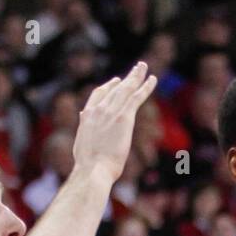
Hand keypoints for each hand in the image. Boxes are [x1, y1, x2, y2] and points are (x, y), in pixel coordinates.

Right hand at [72, 62, 157, 182]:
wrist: (92, 169)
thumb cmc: (88, 164)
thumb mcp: (82, 142)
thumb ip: (84, 127)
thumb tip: (83, 116)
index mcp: (87, 116)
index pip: (98, 95)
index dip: (108, 86)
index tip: (116, 80)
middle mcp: (98, 110)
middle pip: (114, 88)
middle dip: (126, 78)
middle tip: (135, 68)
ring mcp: (111, 112)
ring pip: (126, 89)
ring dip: (136, 76)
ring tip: (143, 67)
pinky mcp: (124, 117)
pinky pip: (136, 97)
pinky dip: (145, 87)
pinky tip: (152, 79)